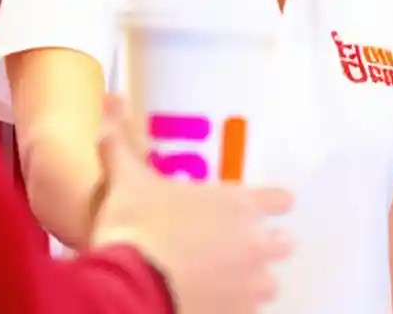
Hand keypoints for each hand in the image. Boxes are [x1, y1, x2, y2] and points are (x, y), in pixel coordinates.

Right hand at [91, 95, 293, 313]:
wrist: (129, 287)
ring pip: (268, 284)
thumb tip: (109, 99)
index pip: (280, 199)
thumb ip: (120, 143)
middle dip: (266, 244)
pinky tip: (212, 303)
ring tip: (224, 282)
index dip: (275, 202)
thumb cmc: (135, 227)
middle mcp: (254, 244)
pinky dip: (233, 308)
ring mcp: (249, 285)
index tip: (269, 205)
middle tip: (238, 246)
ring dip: (252, 282)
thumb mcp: (125, 180)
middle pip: (283, 243)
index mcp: (238, 205)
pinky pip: (246, 313)